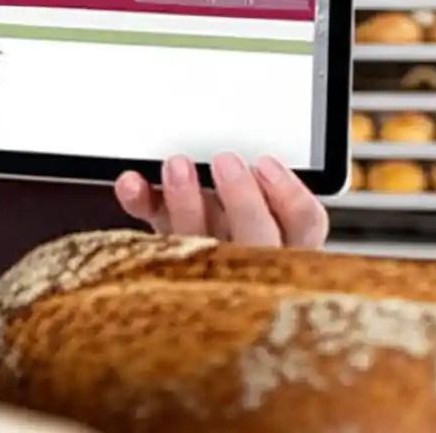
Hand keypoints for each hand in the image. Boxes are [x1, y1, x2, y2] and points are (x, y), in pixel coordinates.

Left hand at [114, 153, 328, 247]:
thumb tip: (257, 158)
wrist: (184, 276)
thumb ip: (264, 186)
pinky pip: (146, 238)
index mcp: (283, 245)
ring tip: (177, 166)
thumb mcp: (259, 205)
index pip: (304, 227)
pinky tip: (132, 184)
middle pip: (255, 242)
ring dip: (187, 202)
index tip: (265, 164)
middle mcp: (247, 260)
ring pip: (201, 245)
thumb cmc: (233, 232)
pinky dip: (139, 203)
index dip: (290, 197)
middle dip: (242, 201)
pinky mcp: (160, 260)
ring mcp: (204, 265)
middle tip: (226, 162)